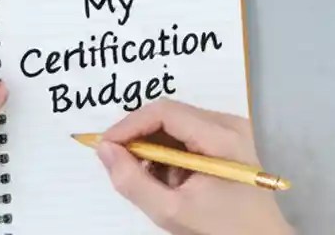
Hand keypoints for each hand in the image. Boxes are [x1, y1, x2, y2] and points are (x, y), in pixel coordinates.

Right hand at [96, 100, 293, 234]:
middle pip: (169, 115)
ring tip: (149, 180)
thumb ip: (132, 181)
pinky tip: (168, 180)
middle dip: (139, 138)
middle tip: (120, 165)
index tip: (104, 147)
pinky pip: (186, 136)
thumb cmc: (222, 230)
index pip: (164, 112)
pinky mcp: (227, 140)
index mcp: (221, 136)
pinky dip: (168, 154)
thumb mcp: (171, 211)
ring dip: (153, 148)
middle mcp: (228, 123)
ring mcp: (230, 130)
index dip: (129, 125)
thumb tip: (104, 150)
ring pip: (175, 125)